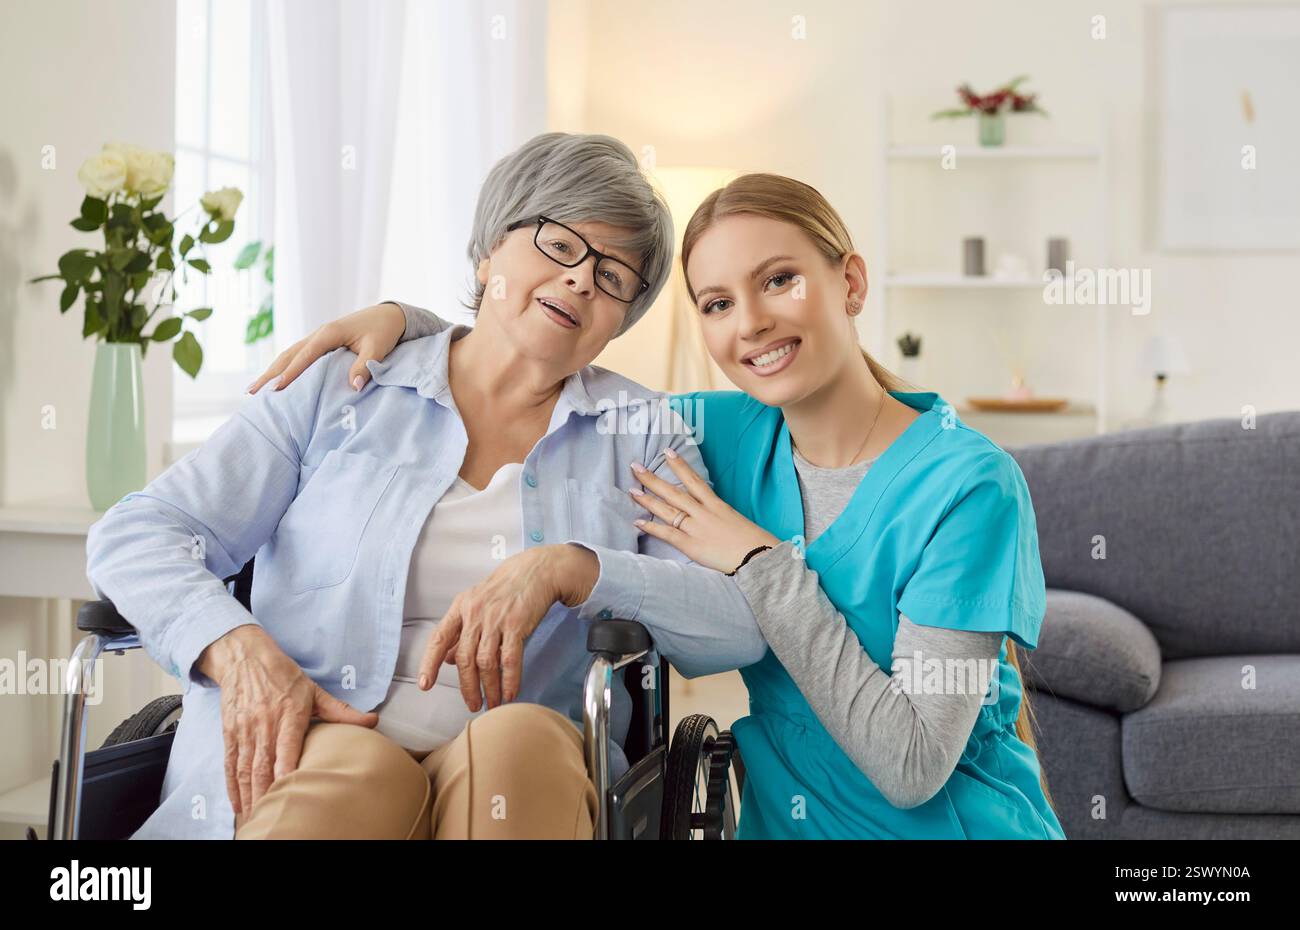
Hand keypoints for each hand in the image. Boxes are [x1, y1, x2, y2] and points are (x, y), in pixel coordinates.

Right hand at [197, 625, 378, 814]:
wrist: (246, 658)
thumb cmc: (284, 676)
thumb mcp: (314, 691)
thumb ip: (341, 711)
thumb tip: (373, 721)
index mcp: (288, 715)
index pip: (286, 747)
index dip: (285, 770)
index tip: (288, 790)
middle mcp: (264, 724)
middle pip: (263, 765)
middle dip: (265, 794)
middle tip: (270, 816)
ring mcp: (245, 730)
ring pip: (245, 769)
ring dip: (249, 796)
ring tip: (255, 817)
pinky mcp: (230, 733)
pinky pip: (230, 764)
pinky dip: (232, 786)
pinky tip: (238, 804)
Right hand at [246, 302, 405, 393]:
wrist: (388, 315)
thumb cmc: (383, 331)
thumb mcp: (378, 348)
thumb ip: (365, 366)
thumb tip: (355, 386)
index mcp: (328, 333)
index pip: (304, 356)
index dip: (290, 373)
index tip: (275, 390)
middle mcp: (318, 334)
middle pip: (288, 356)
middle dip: (269, 374)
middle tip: (251, 393)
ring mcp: (317, 338)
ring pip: (289, 355)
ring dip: (272, 372)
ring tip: (254, 390)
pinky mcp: (321, 343)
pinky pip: (297, 356)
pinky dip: (284, 368)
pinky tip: (275, 380)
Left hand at [418, 545, 597, 710]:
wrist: (534, 571)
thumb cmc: (504, 590)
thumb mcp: (475, 604)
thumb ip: (460, 632)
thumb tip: (447, 660)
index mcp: (460, 608)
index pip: (438, 638)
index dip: (429, 663)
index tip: (424, 685)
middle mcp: (474, 613)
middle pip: (464, 658)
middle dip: (468, 687)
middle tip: (473, 704)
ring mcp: (495, 619)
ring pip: (486, 662)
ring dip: (489, 688)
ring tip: (493, 703)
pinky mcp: (517, 624)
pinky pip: (510, 659)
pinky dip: (509, 680)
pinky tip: (510, 693)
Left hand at [629, 448, 779, 572]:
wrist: (760, 557)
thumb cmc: (754, 542)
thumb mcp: (737, 521)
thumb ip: (721, 515)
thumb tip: (713, 515)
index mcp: (717, 505)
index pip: (694, 480)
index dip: (679, 465)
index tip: (667, 451)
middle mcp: (704, 513)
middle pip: (674, 492)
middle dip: (653, 479)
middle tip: (636, 466)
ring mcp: (696, 528)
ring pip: (668, 510)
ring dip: (648, 500)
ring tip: (632, 490)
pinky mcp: (691, 545)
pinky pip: (668, 534)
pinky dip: (652, 527)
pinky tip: (637, 521)